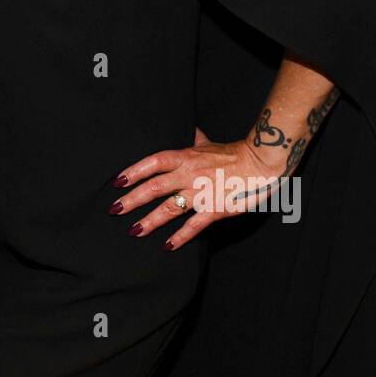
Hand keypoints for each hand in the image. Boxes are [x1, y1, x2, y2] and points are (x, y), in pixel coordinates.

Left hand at [109, 127, 287, 249]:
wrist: (261, 163)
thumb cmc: (235, 152)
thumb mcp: (209, 143)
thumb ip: (195, 140)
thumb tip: (188, 130)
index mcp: (186, 157)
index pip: (153, 162)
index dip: (133, 171)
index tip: (117, 182)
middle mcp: (189, 174)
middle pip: (154, 187)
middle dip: (132, 199)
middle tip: (114, 210)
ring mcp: (201, 193)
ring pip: (170, 208)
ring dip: (149, 221)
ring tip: (133, 231)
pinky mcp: (215, 209)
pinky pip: (194, 225)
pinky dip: (180, 237)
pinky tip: (166, 246)